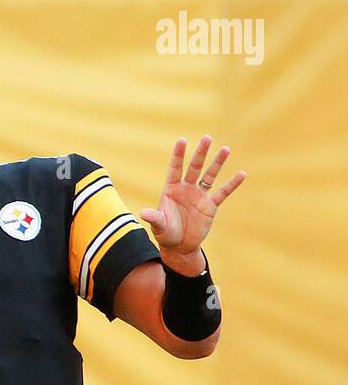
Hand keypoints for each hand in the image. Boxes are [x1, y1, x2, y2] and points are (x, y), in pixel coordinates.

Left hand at [141, 136, 245, 274]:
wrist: (180, 247)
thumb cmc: (166, 234)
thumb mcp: (159, 226)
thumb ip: (154, 217)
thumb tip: (143, 213)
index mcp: (172, 189)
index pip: (175, 168)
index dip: (178, 155)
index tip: (182, 140)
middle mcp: (186, 189)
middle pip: (194, 167)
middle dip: (201, 153)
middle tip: (207, 138)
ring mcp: (199, 196)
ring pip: (209, 175)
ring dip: (217, 163)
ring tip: (225, 149)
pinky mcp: (210, 205)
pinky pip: (223, 192)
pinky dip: (232, 184)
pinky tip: (242, 174)